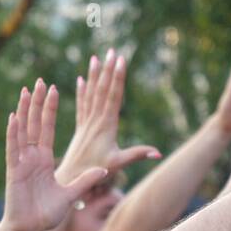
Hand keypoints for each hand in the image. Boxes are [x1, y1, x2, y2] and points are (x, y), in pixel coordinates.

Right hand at [3, 79, 109, 230]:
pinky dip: (14, 133)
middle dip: (38, 102)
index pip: (47, 129)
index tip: (54, 90)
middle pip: (35, 124)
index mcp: (45, 160)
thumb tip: (103, 171)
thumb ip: (85, 181)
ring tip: (26, 90)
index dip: (50, 110)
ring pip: (23, 131)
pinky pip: (14, 148)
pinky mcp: (15, 170)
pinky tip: (14, 117)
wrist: (30, 228)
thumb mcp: (71, 194)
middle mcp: (32, 157)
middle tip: (40, 81)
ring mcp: (22, 162)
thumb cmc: (47, 214)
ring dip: (24, 111)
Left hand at [58, 49, 159, 183]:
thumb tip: (158, 152)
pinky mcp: (80, 129)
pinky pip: (81, 106)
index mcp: (105, 126)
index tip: (120, 61)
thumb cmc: (96, 173)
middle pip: (102, 91)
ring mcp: (86, 124)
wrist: (72, 179)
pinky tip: (81, 80)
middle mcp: (94, 121)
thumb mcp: (118, 164)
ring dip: (94, 76)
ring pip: (91, 95)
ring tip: (95, 58)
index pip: (113, 96)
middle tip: (112, 51)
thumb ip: (137, 155)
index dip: (117, 78)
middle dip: (108, 70)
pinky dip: (82, 92)